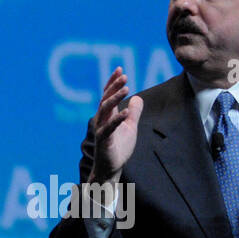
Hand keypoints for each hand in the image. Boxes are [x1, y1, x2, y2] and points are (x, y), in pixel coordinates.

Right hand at [89, 68, 142, 184]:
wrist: (111, 168)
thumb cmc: (119, 148)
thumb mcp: (130, 127)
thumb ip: (133, 112)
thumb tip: (138, 97)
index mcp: (107, 115)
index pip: (108, 94)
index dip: (113, 82)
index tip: (120, 69)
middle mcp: (101, 119)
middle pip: (106, 98)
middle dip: (114, 86)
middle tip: (124, 75)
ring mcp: (101, 129)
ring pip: (105, 109)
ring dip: (115, 97)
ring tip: (126, 88)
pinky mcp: (103, 140)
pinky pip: (109, 127)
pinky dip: (117, 119)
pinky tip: (126, 112)